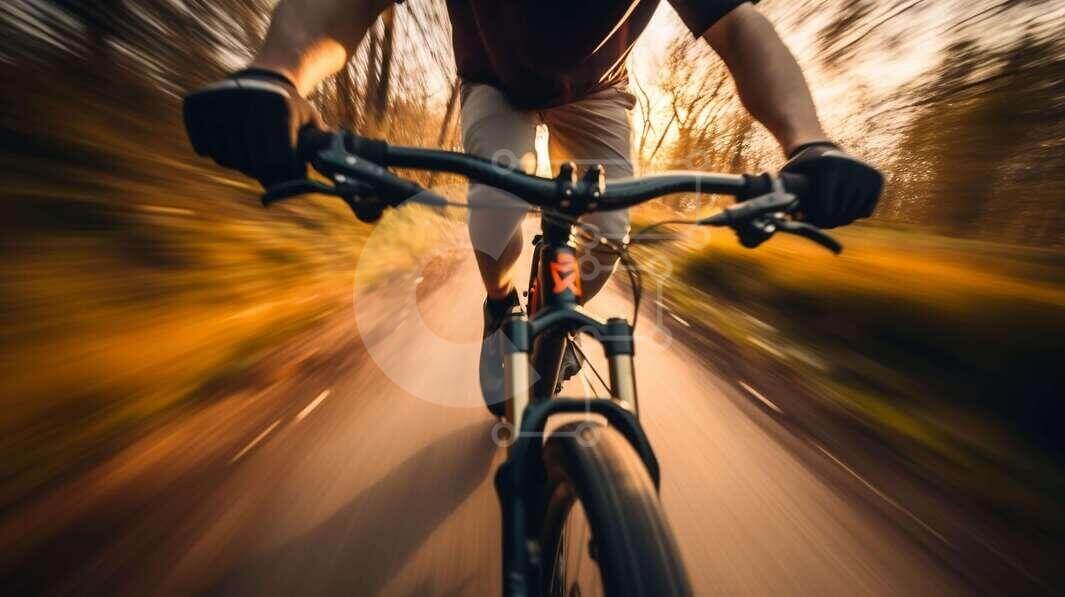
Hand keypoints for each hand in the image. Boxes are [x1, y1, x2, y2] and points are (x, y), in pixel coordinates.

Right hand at [182, 68, 323, 186]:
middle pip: (250, 164)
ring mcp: (219, 100)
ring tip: (250, 144)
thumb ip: (320, 150)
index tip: (288, 170)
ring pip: (226, 159)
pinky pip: (204, 149)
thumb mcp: (312, 123)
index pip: (275, 163)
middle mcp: (247, 101)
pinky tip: (230, 137)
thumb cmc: (291, 110)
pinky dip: (216, 151)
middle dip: (261, 170)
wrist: (264, 79)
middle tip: (268, 159)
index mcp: (279, 109)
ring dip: (239, 162)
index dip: (283, 173)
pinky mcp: (196, 103)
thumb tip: (332, 171)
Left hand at [782, 142, 883, 228]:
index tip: (805, 217)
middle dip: (826, 221)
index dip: (814, 219)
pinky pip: (866, 212)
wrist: (824, 151)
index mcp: (830, 166)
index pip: (825, 210)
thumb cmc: (801, 168)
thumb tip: (770, 201)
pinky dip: (855, 213)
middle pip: (840, 214)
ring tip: (827, 213)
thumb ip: (778, 186)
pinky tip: (843, 205)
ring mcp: (868, 173)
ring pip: (854, 215)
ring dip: (840, 219)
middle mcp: (853, 167)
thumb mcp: (789, 173)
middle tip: (816, 219)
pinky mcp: (878, 179)